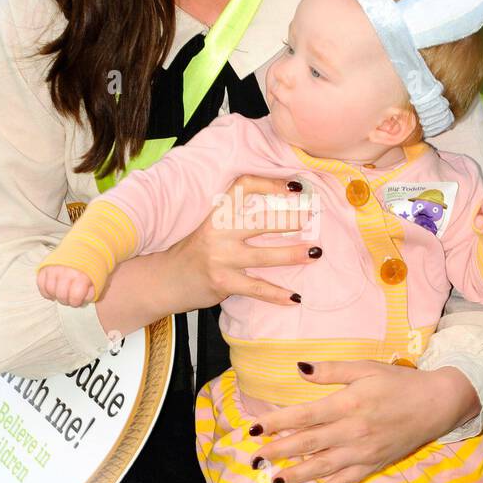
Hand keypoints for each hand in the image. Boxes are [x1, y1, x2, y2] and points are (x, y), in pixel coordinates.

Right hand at [37, 264, 94, 306]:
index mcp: (81, 275)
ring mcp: (54, 267)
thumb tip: (81, 301)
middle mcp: (66, 271)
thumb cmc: (92, 265)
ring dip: (55, 295)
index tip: (78, 300)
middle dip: (66, 300)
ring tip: (62, 293)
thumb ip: (90, 293)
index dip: (76, 302)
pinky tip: (53, 291)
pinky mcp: (46, 265)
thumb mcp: (98, 280)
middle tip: (70, 297)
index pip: (74, 297)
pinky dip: (45, 290)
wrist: (86, 245)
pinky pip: (40, 283)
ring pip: (49, 290)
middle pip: (61, 295)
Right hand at [163, 173, 321, 309]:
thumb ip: (237, 219)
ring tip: (315, 252)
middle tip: (312, 219)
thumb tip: (283, 213)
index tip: (294, 187)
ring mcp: (221, 259)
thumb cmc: (196, 252)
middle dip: (290, 220)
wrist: (166, 280)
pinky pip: (257, 288)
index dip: (269, 183)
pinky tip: (295, 298)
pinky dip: (278, 295)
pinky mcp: (223, 283)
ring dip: (293, 254)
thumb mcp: (211, 227)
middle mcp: (218, 232)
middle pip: (260, 221)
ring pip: (264, 256)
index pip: (243, 187)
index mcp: (216, 214)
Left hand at [248, 361, 480, 482]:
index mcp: (348, 404)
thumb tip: (299, 368)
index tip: (253, 429)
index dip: (276, 423)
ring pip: (323, 467)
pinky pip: (346, 482)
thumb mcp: (366, 368)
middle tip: (254, 459)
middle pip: (308, 444)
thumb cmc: (399, 382)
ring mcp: (363, 452)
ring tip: (273, 481)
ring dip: (296, 475)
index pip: (304, 416)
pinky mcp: (373, 465)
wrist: (437, 404)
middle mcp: (353, 431)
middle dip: (279, 452)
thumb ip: (332, 371)